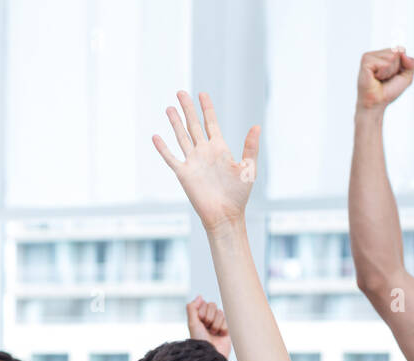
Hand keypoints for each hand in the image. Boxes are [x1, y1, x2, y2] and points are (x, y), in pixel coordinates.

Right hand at [154, 91, 259, 233]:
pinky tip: (156, 136)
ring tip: (169, 108)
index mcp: (220, 149)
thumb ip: (250, 147)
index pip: (211, 123)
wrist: (225, 215)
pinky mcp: (184, 174)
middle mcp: (205, 153)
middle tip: (180, 92)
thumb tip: (257, 125)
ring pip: (181, 137)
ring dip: (175, 123)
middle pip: (193, 125)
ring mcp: (193, 162)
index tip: (202, 94)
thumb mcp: (248, 168)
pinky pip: (171, 158)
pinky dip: (163, 148)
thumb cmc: (239, 195)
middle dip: (187, 109)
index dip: (206, 108)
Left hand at [185, 295, 230, 358]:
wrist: (211, 354)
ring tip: (213, 333)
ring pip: (220, 312)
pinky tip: (220, 335)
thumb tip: (200, 296)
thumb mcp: (192, 323)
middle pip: (213, 305)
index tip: (200, 321)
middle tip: (207, 327)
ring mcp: (218, 323)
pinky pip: (227, 320)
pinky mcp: (227, 329)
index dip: (202, 311)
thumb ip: (192, 307)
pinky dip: (223, 328)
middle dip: (209, 317)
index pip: (204, 303)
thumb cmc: (199, 341)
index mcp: (199, 317)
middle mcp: (208, 319)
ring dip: (216, 324)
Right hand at [357, 47, 413, 110]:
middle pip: (397, 53)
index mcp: (384, 54)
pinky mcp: (365, 61)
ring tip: (379, 79)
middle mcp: (376, 53)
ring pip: (391, 57)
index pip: (402, 50)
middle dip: (395, 68)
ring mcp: (369, 56)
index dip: (401, 66)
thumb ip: (412, 63)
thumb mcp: (407, 77)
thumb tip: (402, 51)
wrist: (376, 104)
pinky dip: (383, 73)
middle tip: (385, 79)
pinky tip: (375, 78)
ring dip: (389, 72)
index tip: (392, 76)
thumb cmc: (389, 91)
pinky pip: (384, 64)